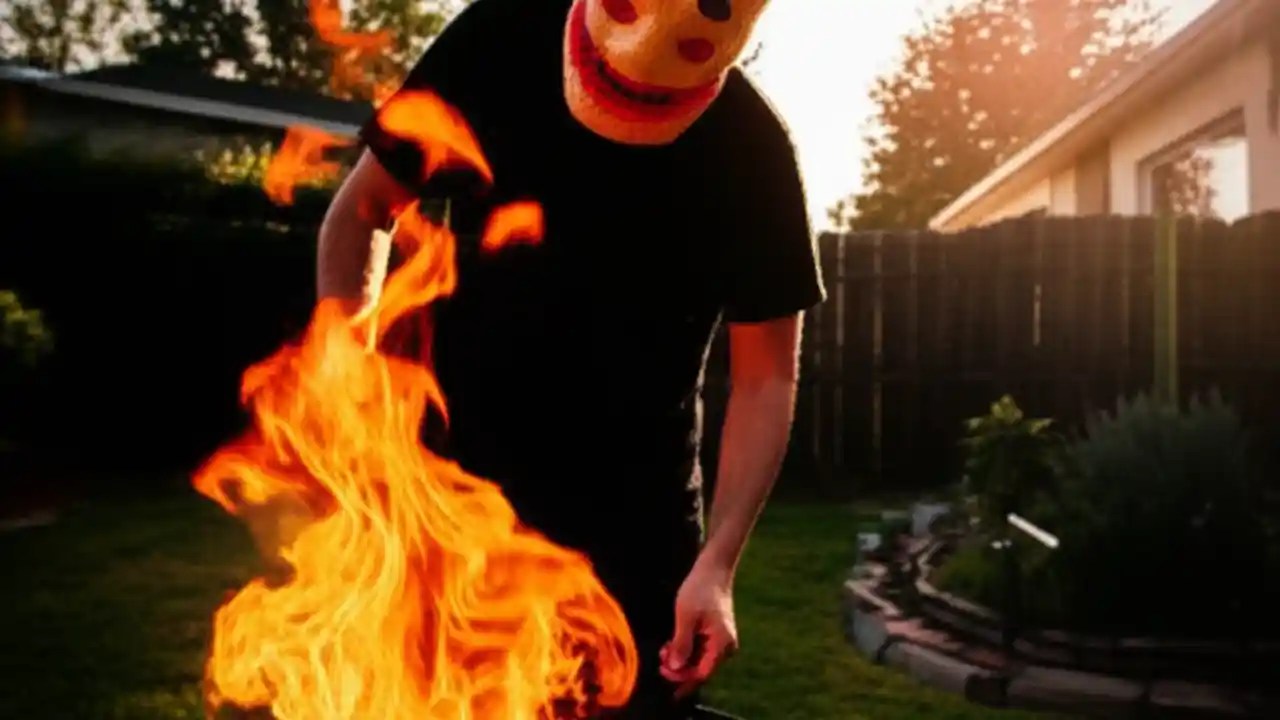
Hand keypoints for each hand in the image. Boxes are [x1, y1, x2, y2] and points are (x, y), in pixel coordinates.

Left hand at [659, 562, 737, 697]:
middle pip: (701, 669)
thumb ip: (681, 644)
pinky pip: (701, 650)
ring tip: (664, 649)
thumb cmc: (699, 589)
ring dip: (681, 659)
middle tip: (660, 658)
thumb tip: (675, 668)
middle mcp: (726, 647)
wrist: (713, 569)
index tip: (662, 669)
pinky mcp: (716, 635)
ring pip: (699, 660)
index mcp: (722, 644)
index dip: (681, 676)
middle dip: (679, 667)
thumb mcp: (685, 617)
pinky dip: (686, 649)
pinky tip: (672, 643)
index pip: (701, 673)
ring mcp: (722, 641)